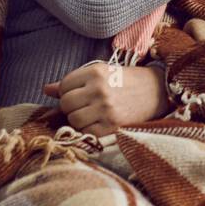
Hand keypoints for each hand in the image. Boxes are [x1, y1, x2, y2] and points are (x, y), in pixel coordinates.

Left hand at [42, 63, 169, 137]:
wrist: (159, 90)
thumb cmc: (127, 80)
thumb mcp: (102, 73)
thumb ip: (73, 81)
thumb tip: (46, 89)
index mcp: (96, 72)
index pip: (64, 86)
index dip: (68, 92)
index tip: (80, 93)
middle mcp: (99, 90)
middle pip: (66, 104)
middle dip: (71, 107)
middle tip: (85, 105)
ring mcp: (106, 109)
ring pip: (73, 120)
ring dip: (79, 119)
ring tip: (92, 114)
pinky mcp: (113, 126)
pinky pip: (86, 133)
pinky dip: (89, 130)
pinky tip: (99, 123)